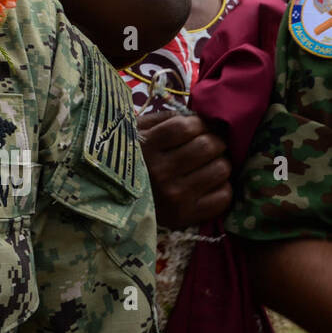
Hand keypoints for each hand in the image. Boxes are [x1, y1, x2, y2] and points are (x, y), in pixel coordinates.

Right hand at [138, 112, 231, 229]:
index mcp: (144, 147)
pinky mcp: (186, 216)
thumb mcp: (132, 134)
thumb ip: (161, 120)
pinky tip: (210, 184)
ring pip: (220, 169)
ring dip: (221, 163)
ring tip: (210, 164)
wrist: (109, 204)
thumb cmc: (127, 162)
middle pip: (207, 146)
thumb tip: (195, 116)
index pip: (185, 126)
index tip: (198, 127)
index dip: (199, 123)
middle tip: (209, 144)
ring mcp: (174, 196)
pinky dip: (223, 187)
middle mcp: (159, 172)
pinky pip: (222, 197)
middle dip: (214, 141)